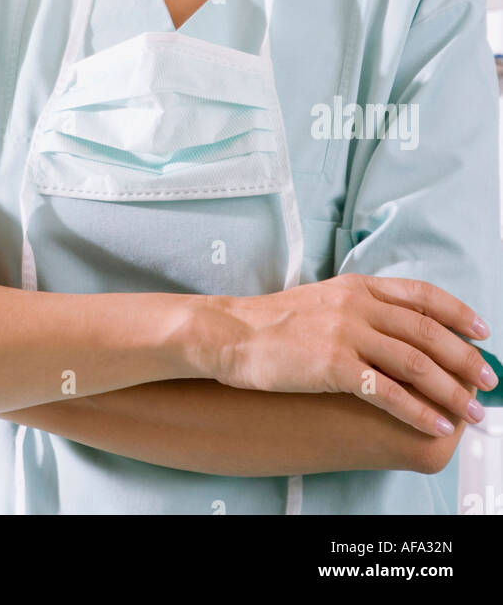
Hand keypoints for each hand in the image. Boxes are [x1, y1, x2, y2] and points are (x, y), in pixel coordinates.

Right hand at [188, 274, 495, 436]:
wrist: (231, 333)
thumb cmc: (273, 323)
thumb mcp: (323, 300)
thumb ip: (360, 306)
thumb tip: (397, 327)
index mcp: (357, 286)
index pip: (421, 295)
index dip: (457, 312)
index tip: (482, 330)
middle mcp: (356, 304)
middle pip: (427, 331)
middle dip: (465, 357)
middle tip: (488, 379)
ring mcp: (346, 333)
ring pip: (415, 362)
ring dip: (451, 389)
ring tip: (472, 409)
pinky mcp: (334, 365)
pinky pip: (389, 392)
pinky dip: (419, 410)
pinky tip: (435, 422)